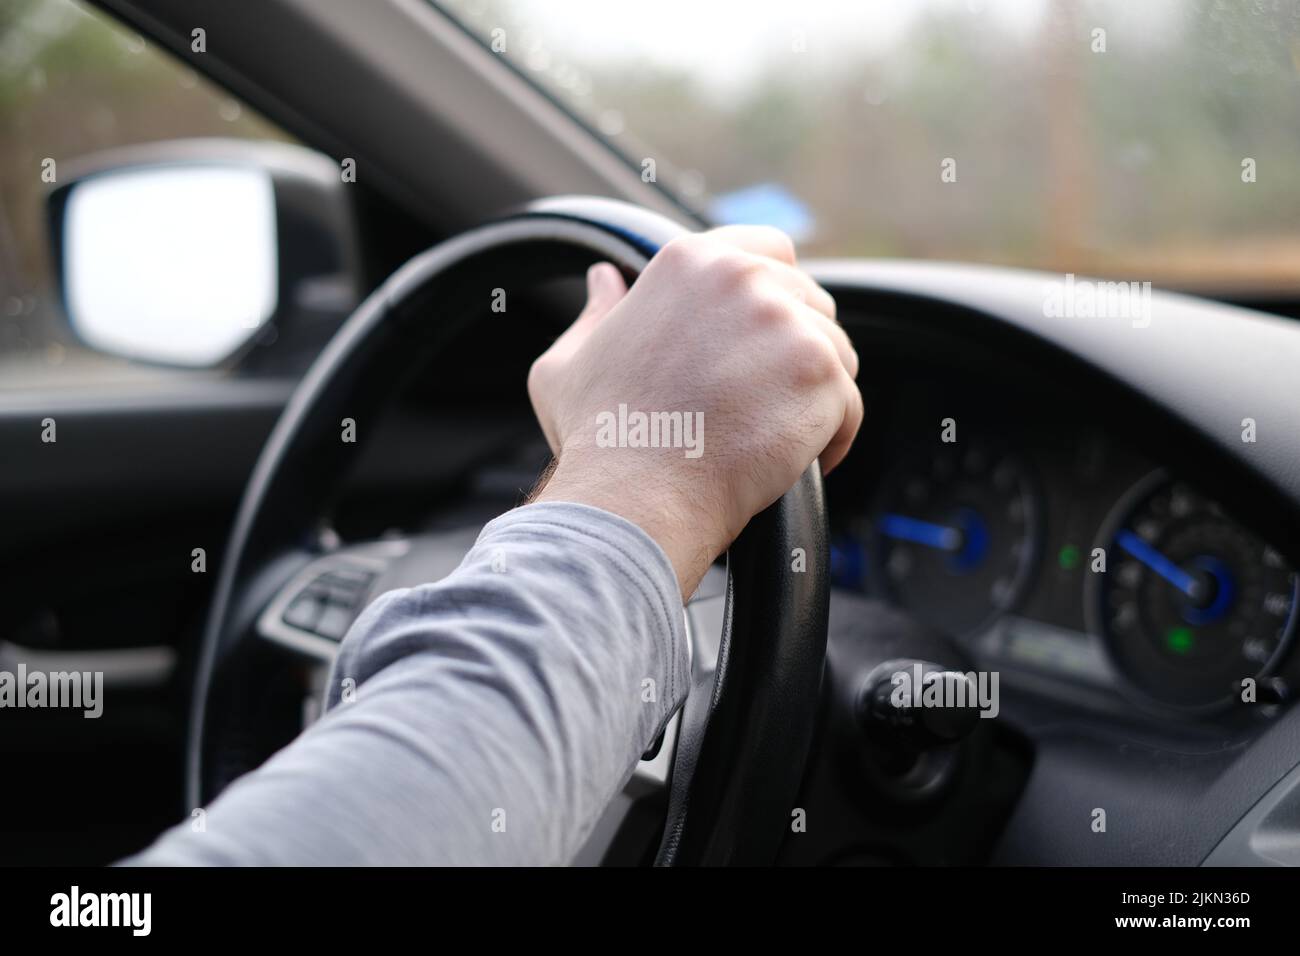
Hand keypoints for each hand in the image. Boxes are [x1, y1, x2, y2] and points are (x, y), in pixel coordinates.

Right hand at [528, 226, 862, 596]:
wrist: (636, 497)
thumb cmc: (599, 439)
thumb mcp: (569, 363)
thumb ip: (594, 313)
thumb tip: (603, 279)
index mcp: (690, 262)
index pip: (767, 250)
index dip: (773, 293)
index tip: (760, 339)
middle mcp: (743, 278)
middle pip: (808, 302)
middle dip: (794, 351)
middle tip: (758, 403)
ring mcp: (788, 323)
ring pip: (836, 351)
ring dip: (815, 393)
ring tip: (775, 435)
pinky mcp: (822, 374)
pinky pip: (850, 402)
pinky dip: (833, 438)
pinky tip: (798, 462)